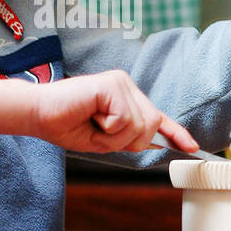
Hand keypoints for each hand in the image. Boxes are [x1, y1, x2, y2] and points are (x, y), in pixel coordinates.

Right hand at [32, 70, 199, 155]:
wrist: (38, 116)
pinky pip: (123, 120)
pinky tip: (90, 116)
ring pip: (139, 125)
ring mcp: (119, 82)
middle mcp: (126, 84)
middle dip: (128, 141)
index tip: (192, 147)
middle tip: (100, 134)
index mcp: (126, 96)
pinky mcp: (110, 84)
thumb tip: (158, 143)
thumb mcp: (105, 138)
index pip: (157, 116)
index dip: (176, 132)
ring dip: (114, 137)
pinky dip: (107, 129)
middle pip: (151, 124)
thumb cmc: (66, 125)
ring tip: (93, 124)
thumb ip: (130, 136)